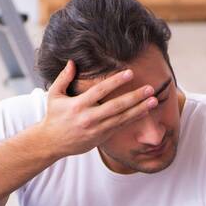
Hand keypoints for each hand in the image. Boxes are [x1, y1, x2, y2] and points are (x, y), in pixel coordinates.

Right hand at [35, 60, 159, 157]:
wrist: (51, 143)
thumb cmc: (54, 117)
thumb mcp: (54, 95)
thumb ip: (63, 78)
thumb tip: (72, 61)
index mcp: (78, 105)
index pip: (100, 91)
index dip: (116, 81)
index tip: (130, 73)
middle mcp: (89, 118)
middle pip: (116, 106)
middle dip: (134, 97)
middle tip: (150, 88)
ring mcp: (97, 129)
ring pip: (122, 118)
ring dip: (139, 109)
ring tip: (153, 100)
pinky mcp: (101, 137)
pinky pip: (120, 126)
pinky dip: (133, 118)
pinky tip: (144, 111)